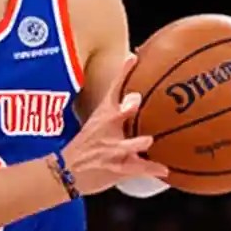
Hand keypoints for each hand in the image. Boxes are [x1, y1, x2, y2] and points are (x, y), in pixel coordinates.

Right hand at [61, 54, 168, 195]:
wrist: (65, 173)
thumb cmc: (84, 149)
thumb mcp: (96, 126)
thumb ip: (117, 113)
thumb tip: (136, 99)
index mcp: (104, 115)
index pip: (113, 90)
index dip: (123, 73)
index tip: (132, 58)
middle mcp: (108, 130)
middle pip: (118, 114)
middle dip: (127, 107)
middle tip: (134, 101)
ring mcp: (112, 149)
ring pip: (128, 144)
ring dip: (138, 143)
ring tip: (148, 141)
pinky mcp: (117, 168)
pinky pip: (138, 168)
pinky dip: (152, 169)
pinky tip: (164, 170)